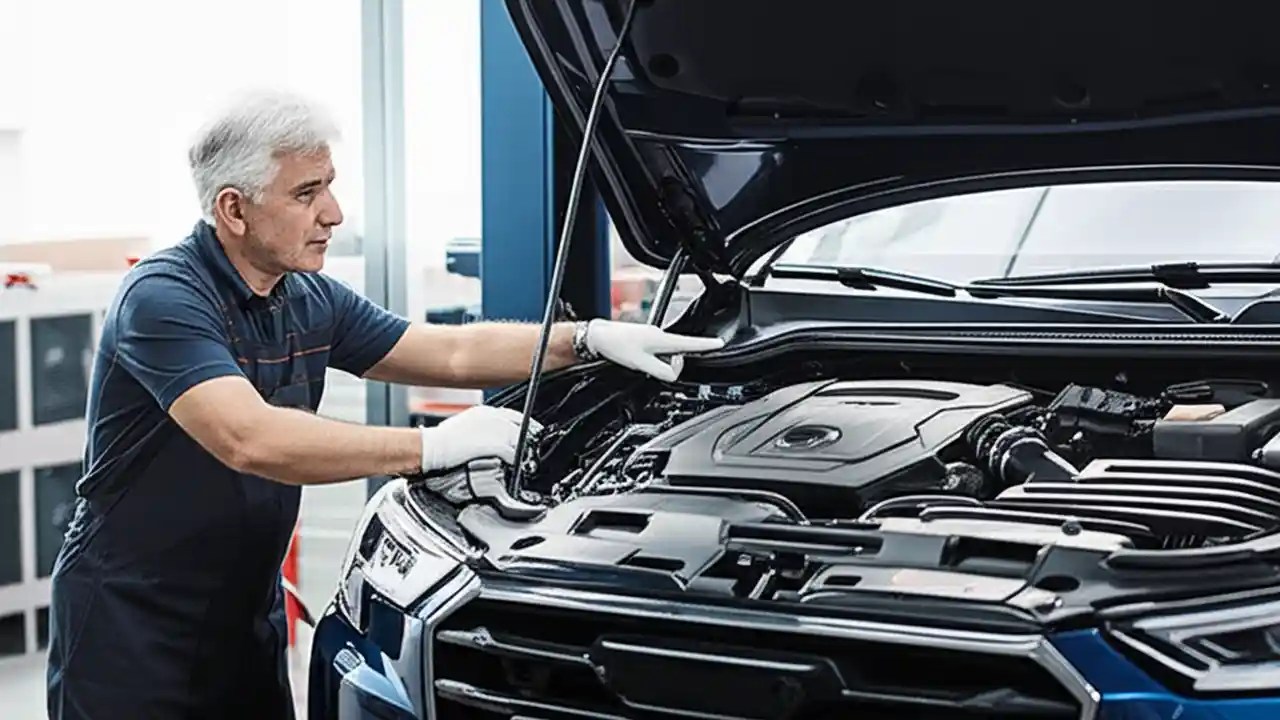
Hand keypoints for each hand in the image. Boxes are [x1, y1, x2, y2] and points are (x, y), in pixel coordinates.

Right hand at [418, 405, 542, 473]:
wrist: (431, 447)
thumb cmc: (440, 440)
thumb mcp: (463, 425)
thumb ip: (480, 428)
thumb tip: (489, 438)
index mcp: (484, 412)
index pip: (513, 416)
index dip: (524, 427)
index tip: (528, 435)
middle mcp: (492, 417)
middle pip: (520, 427)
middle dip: (526, 439)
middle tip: (529, 450)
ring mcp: (494, 430)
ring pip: (519, 440)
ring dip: (520, 452)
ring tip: (520, 461)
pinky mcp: (494, 445)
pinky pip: (513, 453)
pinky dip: (515, 461)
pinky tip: (513, 466)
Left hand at [585, 319, 724, 381]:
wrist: (598, 337)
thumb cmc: (616, 346)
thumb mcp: (641, 364)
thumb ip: (662, 371)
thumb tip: (674, 373)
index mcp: (661, 340)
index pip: (689, 343)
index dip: (707, 344)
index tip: (720, 343)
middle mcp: (659, 335)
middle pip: (677, 354)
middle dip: (671, 364)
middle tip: (650, 368)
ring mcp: (652, 336)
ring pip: (665, 354)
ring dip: (658, 362)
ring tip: (638, 362)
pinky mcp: (646, 339)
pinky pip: (656, 352)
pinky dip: (652, 359)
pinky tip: (638, 359)